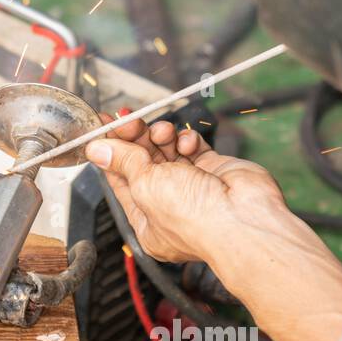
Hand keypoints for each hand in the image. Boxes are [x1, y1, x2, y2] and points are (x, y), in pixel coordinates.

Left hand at [84, 118, 293, 271]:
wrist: (244, 218)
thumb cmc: (195, 218)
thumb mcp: (145, 185)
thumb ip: (122, 162)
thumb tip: (97, 150)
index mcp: (147, 220)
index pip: (121, 179)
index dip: (110, 152)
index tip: (101, 128)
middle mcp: (169, 205)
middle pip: (143, 163)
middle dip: (135, 139)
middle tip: (129, 120)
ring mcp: (193, 187)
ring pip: (167, 151)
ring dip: (161, 137)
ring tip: (161, 132)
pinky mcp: (215, 170)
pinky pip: (193, 147)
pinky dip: (187, 140)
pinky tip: (187, 145)